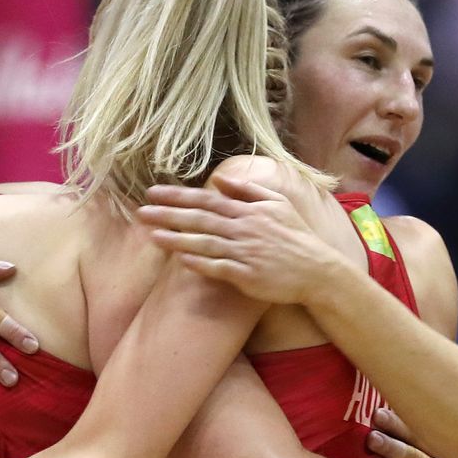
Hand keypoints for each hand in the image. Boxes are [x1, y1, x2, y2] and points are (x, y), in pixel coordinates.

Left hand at [137, 175, 343, 305]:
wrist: (317, 270)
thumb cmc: (296, 236)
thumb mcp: (278, 204)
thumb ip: (248, 191)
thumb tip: (219, 181)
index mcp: (248, 210)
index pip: (206, 199)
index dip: (177, 196)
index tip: (152, 192)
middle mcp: (244, 229)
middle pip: (199, 219)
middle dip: (168, 215)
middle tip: (140, 212)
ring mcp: (245, 253)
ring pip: (204, 243)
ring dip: (176, 239)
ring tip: (152, 235)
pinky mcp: (247, 276)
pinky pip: (218, 268)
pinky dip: (198, 263)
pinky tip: (180, 259)